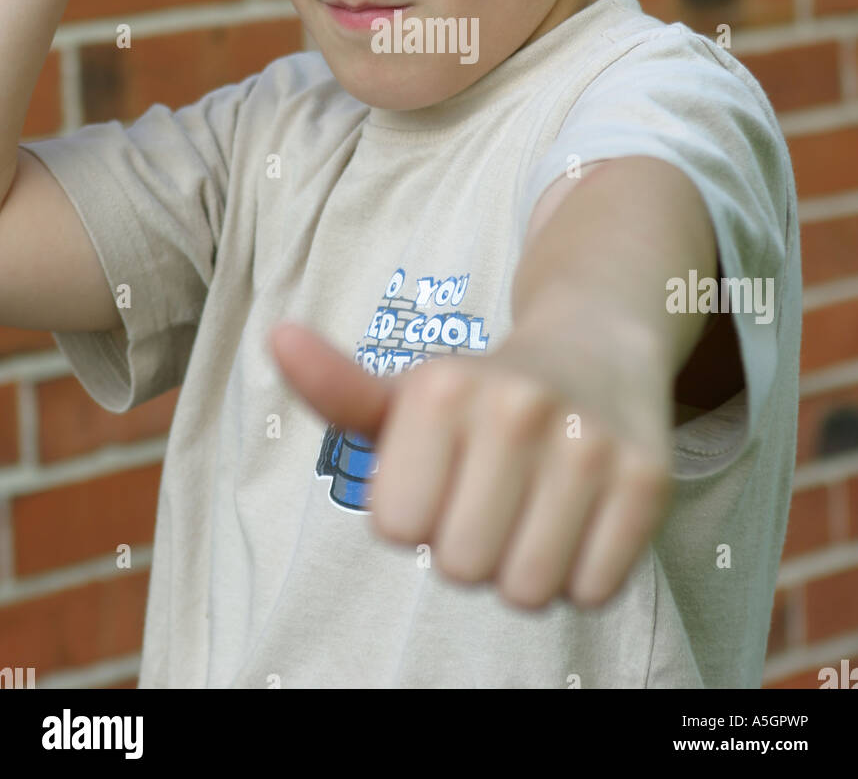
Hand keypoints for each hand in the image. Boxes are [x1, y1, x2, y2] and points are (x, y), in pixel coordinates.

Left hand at [269, 317, 672, 611]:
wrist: (600, 343)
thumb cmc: (484, 392)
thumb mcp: (409, 390)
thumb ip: (337, 388)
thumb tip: (277, 335)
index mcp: (442, 388)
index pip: (399, 529)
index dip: (418, 515)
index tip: (444, 476)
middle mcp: (517, 406)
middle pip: (463, 566)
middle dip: (471, 546)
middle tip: (494, 495)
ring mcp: (590, 442)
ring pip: (528, 590)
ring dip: (526, 568)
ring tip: (535, 508)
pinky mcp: (648, 479)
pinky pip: (593, 591)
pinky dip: (583, 574)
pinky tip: (580, 518)